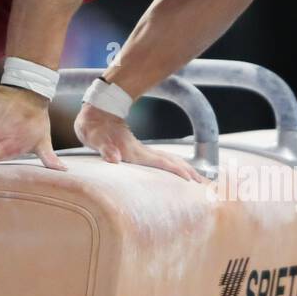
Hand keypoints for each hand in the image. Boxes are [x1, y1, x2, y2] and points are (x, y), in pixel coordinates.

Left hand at [74, 103, 207, 181]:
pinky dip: (173, 164)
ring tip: (197, 178)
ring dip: (183, 167)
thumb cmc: (93, 127)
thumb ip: (105, 148)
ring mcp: (140, 149)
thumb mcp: (95, 138)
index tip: (190, 179)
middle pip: (170, 161)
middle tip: (203, 184)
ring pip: (167, 158)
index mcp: (133, 151)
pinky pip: (161, 158)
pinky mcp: (137, 149)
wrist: (96, 111)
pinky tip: (175, 169)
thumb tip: (114, 158)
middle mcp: (140, 150)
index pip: (159, 162)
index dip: (175, 170)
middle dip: (187, 171)